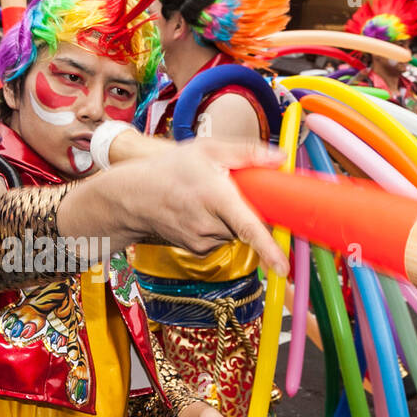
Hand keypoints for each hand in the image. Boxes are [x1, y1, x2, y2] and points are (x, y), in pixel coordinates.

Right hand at [115, 138, 288, 275]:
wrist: (134, 196)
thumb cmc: (170, 169)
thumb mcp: (208, 149)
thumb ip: (248, 152)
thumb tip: (281, 157)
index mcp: (215, 197)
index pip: (247, 227)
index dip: (268, 249)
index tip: (282, 267)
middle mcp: (208, 224)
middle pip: (248, 224)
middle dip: (247, 210)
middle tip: (226, 190)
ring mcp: (202, 241)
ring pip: (235, 232)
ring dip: (231, 218)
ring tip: (206, 199)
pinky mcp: (199, 250)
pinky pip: (222, 239)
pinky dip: (219, 227)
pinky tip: (200, 213)